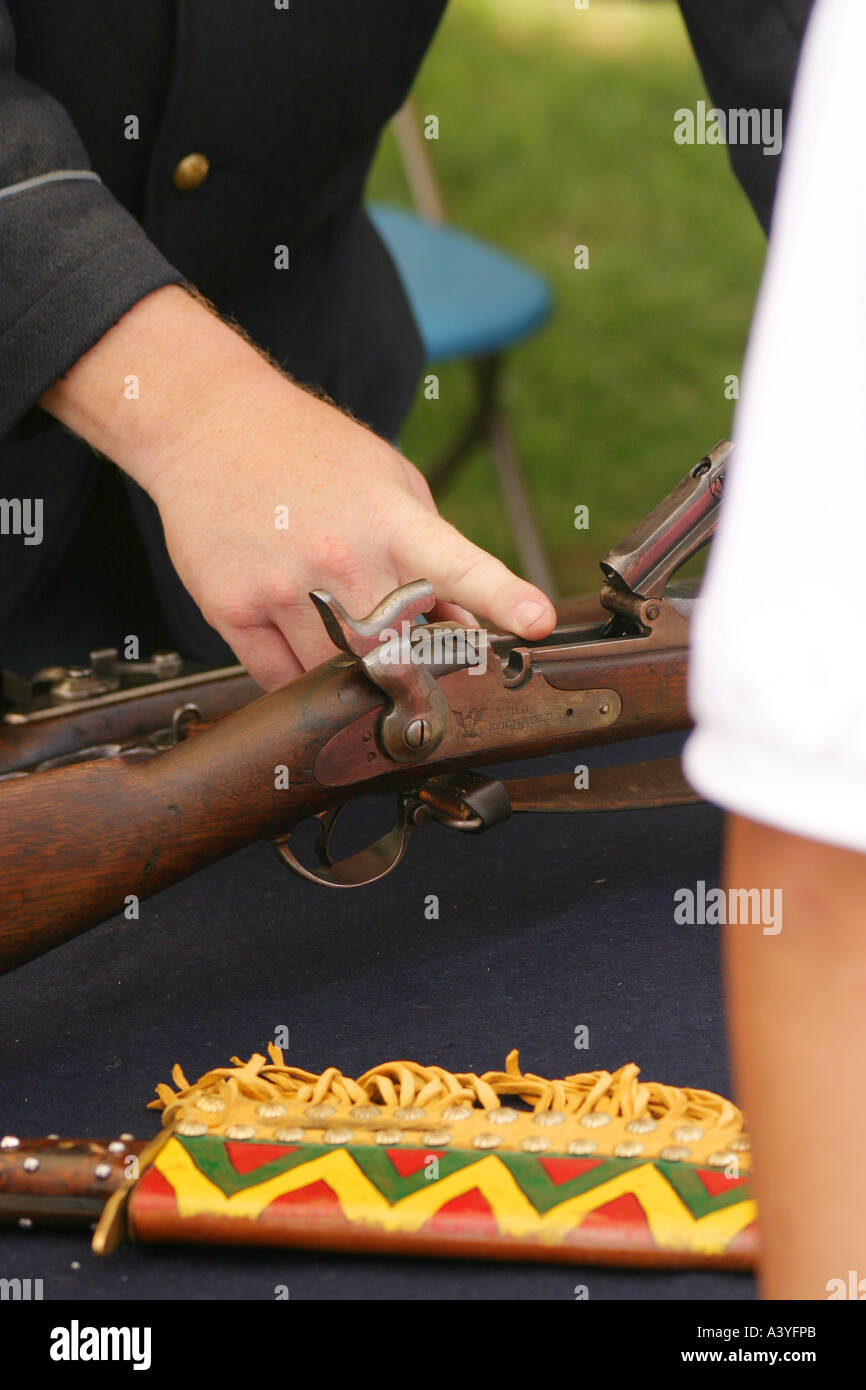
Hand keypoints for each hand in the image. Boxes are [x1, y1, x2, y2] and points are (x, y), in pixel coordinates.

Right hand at [42, 286, 555, 686]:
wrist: (208, 423)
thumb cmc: (309, 453)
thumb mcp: (389, 481)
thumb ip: (431, 552)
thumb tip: (464, 625)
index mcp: (389, 520)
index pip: (457, 564)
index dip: (502, 595)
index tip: (538, 621)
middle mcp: (339, 556)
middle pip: (397, 652)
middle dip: (411, 671)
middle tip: (408, 665)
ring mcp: (283, 586)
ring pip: (335, 676)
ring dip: (349, 674)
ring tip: (335, 630)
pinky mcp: (232, 608)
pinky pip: (278, 678)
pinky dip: (297, 676)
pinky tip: (296, 637)